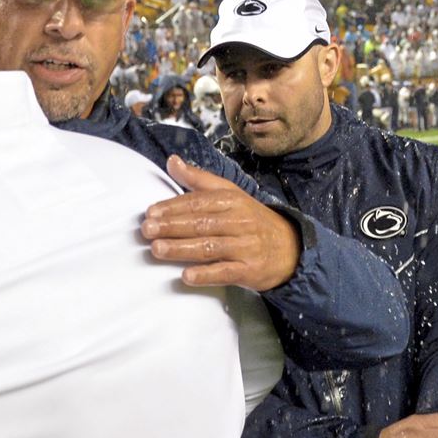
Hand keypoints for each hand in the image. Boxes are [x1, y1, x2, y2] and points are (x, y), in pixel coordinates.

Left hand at [140, 155, 299, 290]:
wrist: (291, 248)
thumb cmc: (251, 220)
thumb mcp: (230, 194)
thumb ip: (198, 179)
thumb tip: (171, 161)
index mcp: (232, 201)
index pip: (199, 202)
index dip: (173, 207)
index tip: (150, 212)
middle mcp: (240, 222)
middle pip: (201, 223)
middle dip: (172, 226)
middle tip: (147, 230)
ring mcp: (246, 247)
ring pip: (210, 247)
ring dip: (181, 249)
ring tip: (157, 249)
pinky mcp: (250, 270)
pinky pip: (226, 272)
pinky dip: (206, 274)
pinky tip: (186, 276)